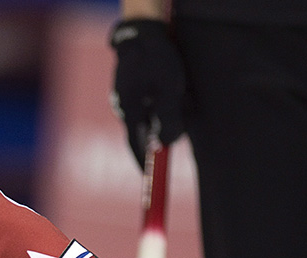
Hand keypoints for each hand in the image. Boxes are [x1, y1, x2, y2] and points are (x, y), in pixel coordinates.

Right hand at [110, 19, 186, 167]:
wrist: (142, 30)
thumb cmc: (157, 60)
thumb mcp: (169, 92)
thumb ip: (169, 121)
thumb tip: (165, 147)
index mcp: (129, 112)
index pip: (135, 146)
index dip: (143, 163)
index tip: (148, 177)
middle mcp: (123, 107)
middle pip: (146, 130)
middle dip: (165, 127)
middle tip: (183, 111)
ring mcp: (124, 95)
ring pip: (149, 114)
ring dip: (167, 110)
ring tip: (181, 91)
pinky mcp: (130, 85)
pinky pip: (147, 100)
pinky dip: (161, 98)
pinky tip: (172, 84)